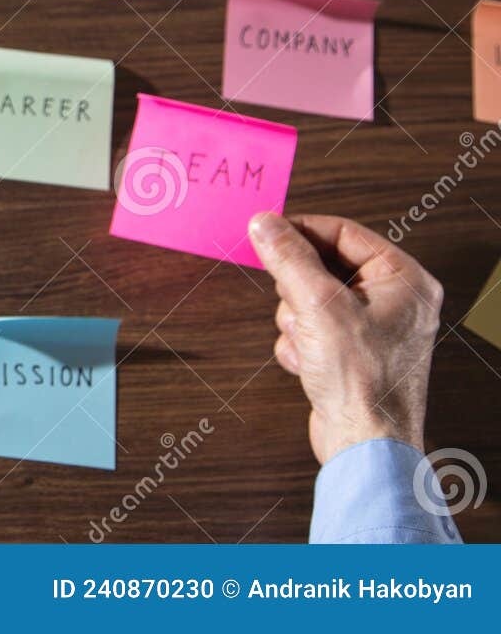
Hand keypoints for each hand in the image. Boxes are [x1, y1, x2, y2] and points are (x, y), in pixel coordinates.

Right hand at [248, 212, 442, 465]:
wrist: (364, 446)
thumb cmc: (363, 381)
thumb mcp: (318, 306)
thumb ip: (289, 258)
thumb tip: (264, 223)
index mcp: (404, 280)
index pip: (343, 232)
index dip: (301, 231)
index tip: (264, 233)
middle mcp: (394, 300)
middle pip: (322, 265)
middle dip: (298, 290)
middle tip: (301, 310)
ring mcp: (372, 327)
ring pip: (309, 297)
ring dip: (296, 321)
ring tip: (310, 346)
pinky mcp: (352, 352)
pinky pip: (310, 327)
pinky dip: (300, 344)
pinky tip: (309, 364)